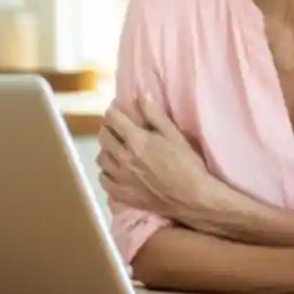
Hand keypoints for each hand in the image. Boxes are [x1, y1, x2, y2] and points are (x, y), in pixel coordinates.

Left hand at [97, 95, 221, 220]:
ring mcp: (120, 178)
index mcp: (137, 140)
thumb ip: (156, 115)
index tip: (118, 110)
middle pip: (103, 136)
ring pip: (101, 158)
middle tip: (118, 128)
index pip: (113, 118)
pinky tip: (115, 171)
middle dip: (109, 128)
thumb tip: (142, 95)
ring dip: (106, 150)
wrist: (192, 198)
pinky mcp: (122, 194)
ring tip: (117, 149)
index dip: (114, 111)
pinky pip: (103, 180)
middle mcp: (123, 157)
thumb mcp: (176, 136)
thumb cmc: (188, 164)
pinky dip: (106, 173)